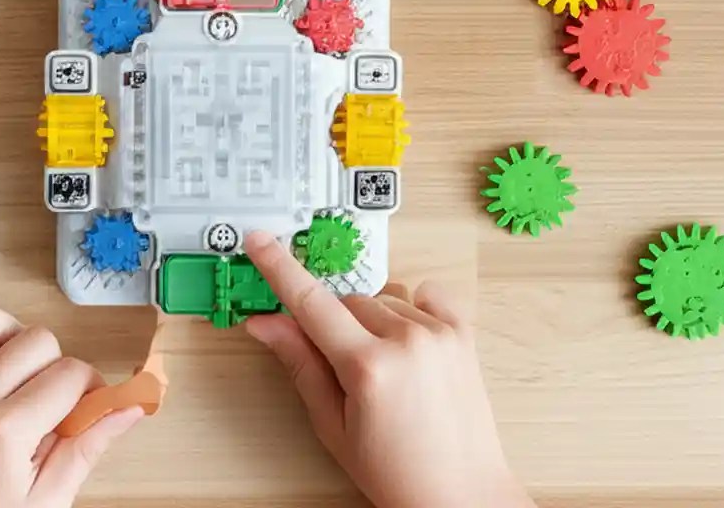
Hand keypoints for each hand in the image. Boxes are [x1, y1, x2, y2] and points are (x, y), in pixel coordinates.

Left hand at [0, 304, 141, 507]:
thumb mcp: (47, 501)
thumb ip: (88, 448)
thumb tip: (129, 410)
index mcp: (6, 429)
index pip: (72, 373)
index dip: (93, 388)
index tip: (92, 410)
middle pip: (37, 338)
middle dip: (58, 365)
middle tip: (57, 404)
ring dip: (11, 337)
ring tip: (21, 374)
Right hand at [243, 233, 534, 507]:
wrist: (461, 494)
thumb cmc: (397, 473)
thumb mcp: (333, 426)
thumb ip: (300, 365)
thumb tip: (265, 324)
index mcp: (369, 368)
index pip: (311, 303)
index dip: (279, 268)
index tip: (260, 242)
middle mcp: (407, 341)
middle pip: (345, 302)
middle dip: (333, 326)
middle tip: (341, 370)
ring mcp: (439, 334)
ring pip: (381, 300)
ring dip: (371, 323)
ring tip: (382, 370)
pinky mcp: (463, 334)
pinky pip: (424, 295)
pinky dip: (409, 310)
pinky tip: (407, 343)